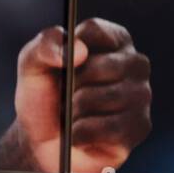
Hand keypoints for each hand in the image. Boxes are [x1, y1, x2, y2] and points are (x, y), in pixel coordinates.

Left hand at [13, 17, 151, 172]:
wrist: (40, 142)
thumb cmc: (42, 98)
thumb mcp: (31, 65)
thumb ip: (45, 45)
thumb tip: (78, 51)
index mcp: (113, 40)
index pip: (94, 30)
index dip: (69, 50)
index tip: (60, 64)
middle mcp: (134, 63)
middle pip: (100, 66)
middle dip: (70, 86)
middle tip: (64, 96)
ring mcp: (141, 95)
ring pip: (103, 98)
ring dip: (74, 112)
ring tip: (71, 116)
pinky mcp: (140, 126)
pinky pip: (110, 128)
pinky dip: (83, 134)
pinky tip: (79, 134)